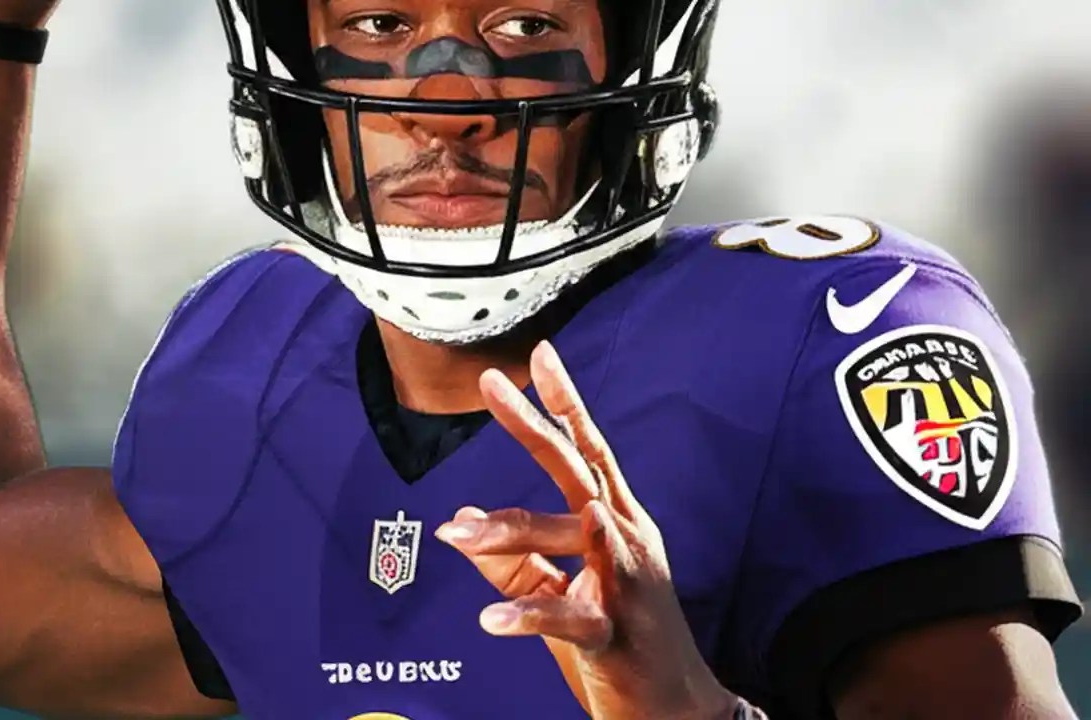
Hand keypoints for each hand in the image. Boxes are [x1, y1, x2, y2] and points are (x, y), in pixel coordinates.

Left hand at [436, 342, 737, 719]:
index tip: (538, 357)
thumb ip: (515, 558)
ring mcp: (626, 583)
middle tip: (493, 385)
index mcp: (616, 525)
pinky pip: (568, 617)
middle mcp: (627, 540)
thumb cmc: (621, 647)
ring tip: (456, 534)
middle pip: (576, 469)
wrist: (676, 714)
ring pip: (569, 535)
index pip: (588, 451)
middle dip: (532, 423)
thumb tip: (462, 518)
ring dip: (508, 530)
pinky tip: (489, 618)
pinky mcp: (617, 633)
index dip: (565, 402)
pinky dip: (527, 615)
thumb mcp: (561, 592)